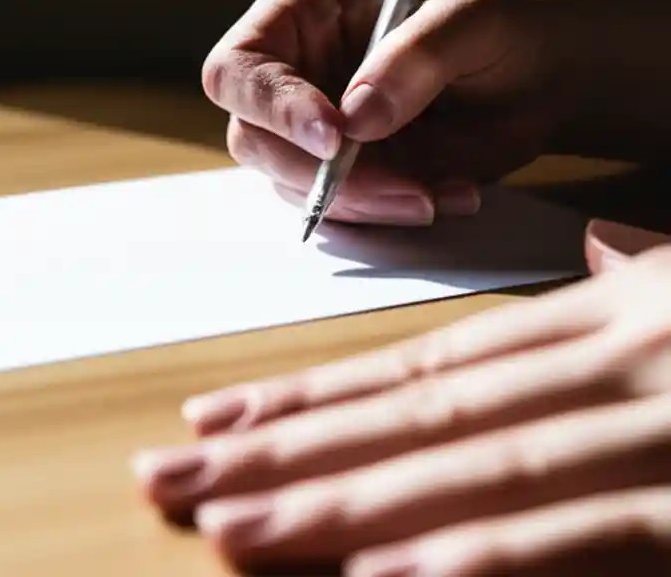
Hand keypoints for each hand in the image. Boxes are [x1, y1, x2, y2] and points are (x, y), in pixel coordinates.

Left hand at [130, 245, 670, 574]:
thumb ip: (639, 281)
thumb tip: (595, 249)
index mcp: (599, 321)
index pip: (422, 361)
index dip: (308, 392)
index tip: (211, 418)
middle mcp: (605, 365)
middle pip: (415, 410)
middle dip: (280, 447)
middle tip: (171, 476)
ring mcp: (654, 430)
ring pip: (469, 463)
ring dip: (338, 498)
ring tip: (231, 527)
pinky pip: (582, 532)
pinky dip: (478, 556)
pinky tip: (378, 575)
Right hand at [203, 0, 573, 225]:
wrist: (541, 82)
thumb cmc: (502, 32)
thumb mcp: (475, 21)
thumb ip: (418, 54)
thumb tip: (357, 116)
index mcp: (300, 14)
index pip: (239, 67)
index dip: (271, 106)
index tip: (334, 138)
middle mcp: (290, 73)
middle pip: (252, 137)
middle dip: (319, 173)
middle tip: (401, 184)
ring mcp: (309, 130)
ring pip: (289, 184)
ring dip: (360, 202)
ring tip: (436, 192)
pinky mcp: (338, 175)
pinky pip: (335, 211)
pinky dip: (386, 215)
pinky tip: (445, 194)